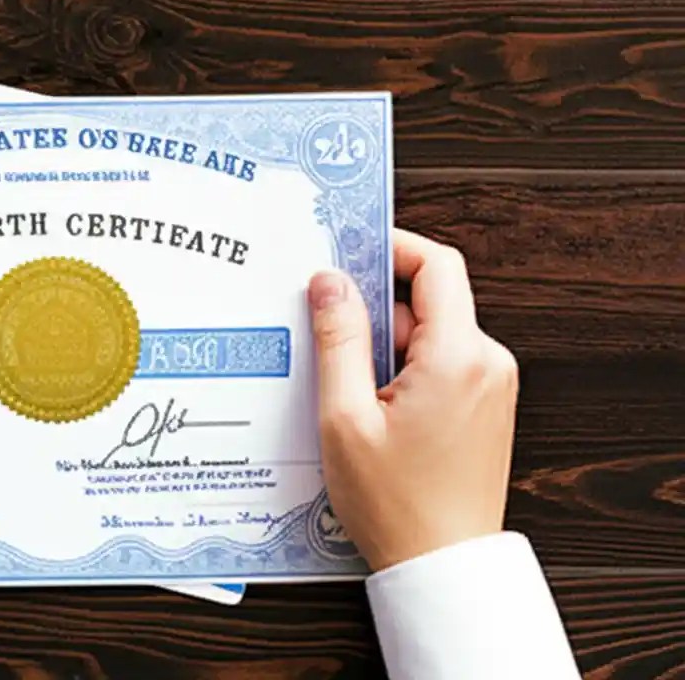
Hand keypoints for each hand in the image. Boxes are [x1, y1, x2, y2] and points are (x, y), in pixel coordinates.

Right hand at [308, 229, 519, 570]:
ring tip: (343, 394)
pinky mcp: (485, 408)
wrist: (442, 567)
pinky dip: (401, 372)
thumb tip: (330, 279)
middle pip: (426, 302)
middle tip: (322, 338)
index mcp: (459, 358)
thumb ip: (338, 338)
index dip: (390, 248)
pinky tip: (367, 410)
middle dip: (372, 312)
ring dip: (383, 348)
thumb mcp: (344, 417)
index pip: (435, 265)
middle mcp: (488, 363)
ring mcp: (492, 386)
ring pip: (429, 336)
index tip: (346, 253)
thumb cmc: (394, 504)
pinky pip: (440, 365)